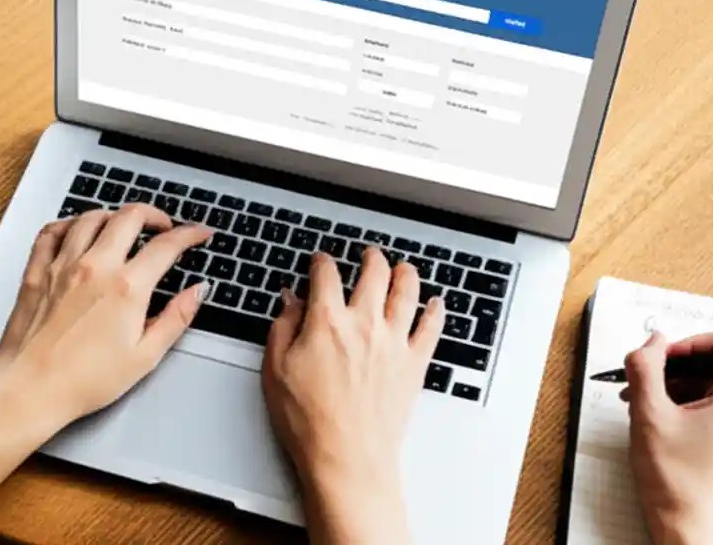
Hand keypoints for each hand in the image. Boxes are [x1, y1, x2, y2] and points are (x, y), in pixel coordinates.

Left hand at [0, 205, 212, 434]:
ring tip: (123, 225)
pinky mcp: (37, 273)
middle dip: (154, 214)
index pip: (166, 245)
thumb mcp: (145, 356)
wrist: (29, 390)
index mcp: (126, 288)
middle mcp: (95, 268)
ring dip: (114, 215)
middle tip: (163, 225)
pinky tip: (76, 231)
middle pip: (129, 217)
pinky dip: (68, 224)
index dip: (190, 235)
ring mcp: (62, 266)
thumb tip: (197, 293)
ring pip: (91, 217)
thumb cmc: (83, 381)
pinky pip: (51, 232)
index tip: (198, 234)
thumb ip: (176, 318)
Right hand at [262, 248, 443, 543]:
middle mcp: (364, 324)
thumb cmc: (309, 422)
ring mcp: (393, 342)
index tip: (320, 261)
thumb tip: (289, 301)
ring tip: (403, 267)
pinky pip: (432, 327)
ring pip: (407, 291)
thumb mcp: (275, 371)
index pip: (326, 275)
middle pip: (374, 272)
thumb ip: (282, 328)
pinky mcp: (414, 363)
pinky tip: (436, 304)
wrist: (346, 457)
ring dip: (405, 273)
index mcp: (327, 322)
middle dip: (370, 258)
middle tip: (368, 255)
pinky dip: (436, 311)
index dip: (321, 262)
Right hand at [623, 331, 712, 544]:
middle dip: (673, 370)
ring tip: (644, 409)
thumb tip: (653, 341)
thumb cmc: (675, 481)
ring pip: (708, 384)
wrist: (689, 529)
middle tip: (642, 387)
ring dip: (674, 388)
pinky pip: (710, 405)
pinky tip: (658, 422)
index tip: (658, 361)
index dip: (686, 344)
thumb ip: (646, 368)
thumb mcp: (649, 414)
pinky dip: (683, 406)